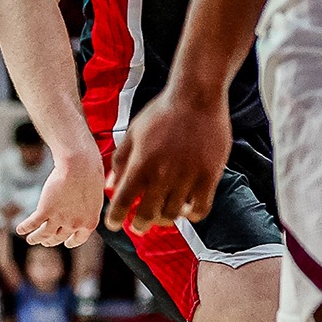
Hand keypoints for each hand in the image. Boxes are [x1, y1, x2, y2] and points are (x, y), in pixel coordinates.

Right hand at [16, 151, 104, 247]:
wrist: (81, 165)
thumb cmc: (91, 176)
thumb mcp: (95, 197)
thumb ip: (88, 209)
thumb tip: (83, 213)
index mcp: (90, 221)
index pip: (78, 239)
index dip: (70, 242)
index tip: (66, 242)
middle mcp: (74, 223)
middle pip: (58, 238)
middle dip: (51, 241)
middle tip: (46, 240)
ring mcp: (59, 218)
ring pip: (43, 235)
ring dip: (35, 239)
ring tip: (31, 239)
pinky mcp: (45, 210)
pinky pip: (31, 224)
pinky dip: (24, 228)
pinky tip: (20, 229)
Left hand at [104, 87, 229, 234]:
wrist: (197, 96)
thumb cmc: (163, 112)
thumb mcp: (133, 133)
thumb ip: (119, 161)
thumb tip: (111, 187)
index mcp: (140, 164)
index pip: (122, 204)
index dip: (116, 220)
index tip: (116, 224)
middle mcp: (163, 174)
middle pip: (148, 216)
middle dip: (140, 225)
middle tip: (141, 225)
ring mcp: (188, 175)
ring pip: (173, 214)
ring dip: (165, 219)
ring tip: (165, 214)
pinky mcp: (210, 174)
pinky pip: (200, 208)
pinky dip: (191, 215)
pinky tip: (187, 208)